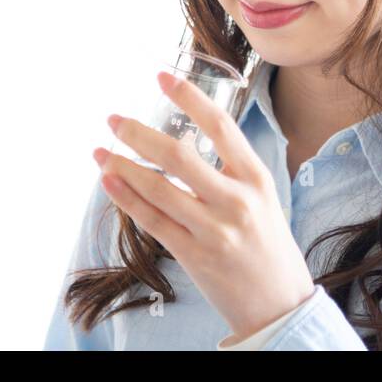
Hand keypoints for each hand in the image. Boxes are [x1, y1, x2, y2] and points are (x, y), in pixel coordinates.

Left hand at [96, 71, 315, 342]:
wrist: (280, 304)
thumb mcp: (263, 198)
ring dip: (123, 165)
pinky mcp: (193, 256)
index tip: (162, 77)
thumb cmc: (269, 245)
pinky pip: (152, 221)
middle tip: (114, 119)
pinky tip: (110, 180)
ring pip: (158, 188)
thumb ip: (229, 172)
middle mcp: (235, 201)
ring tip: (101, 150)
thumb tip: (180, 141)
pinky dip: (127, 197)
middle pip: (178, 155)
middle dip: (139, 133)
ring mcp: (213, 230)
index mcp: (256, 179)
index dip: (190, 98)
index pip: (221, 127)